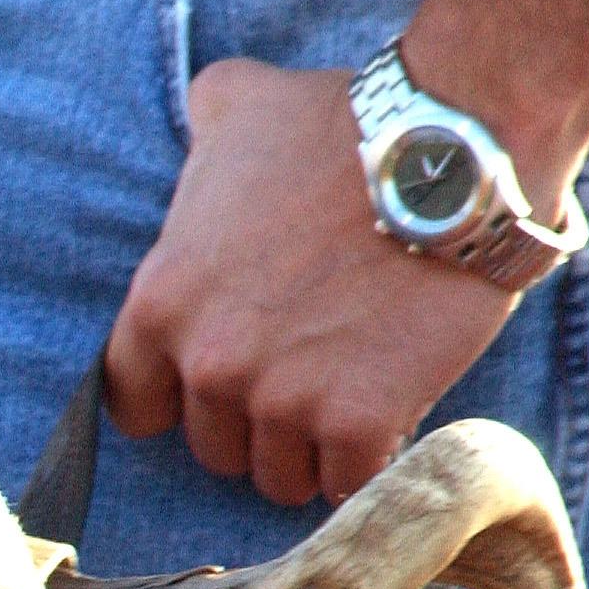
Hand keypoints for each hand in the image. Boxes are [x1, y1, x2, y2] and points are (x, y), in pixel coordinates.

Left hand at [103, 59, 518, 506]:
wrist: (455, 149)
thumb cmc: (342, 123)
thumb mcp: (239, 106)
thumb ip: (202, 128)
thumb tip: (204, 108)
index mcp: (160, 306)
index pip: (133, 403)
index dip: (176, 397)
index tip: (220, 378)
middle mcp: (208, 364)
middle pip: (211, 445)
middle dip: (251, 422)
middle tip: (304, 375)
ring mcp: (281, 400)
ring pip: (276, 476)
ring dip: (309, 450)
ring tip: (349, 394)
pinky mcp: (357, 422)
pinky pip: (345, 483)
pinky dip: (368, 462)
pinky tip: (389, 417)